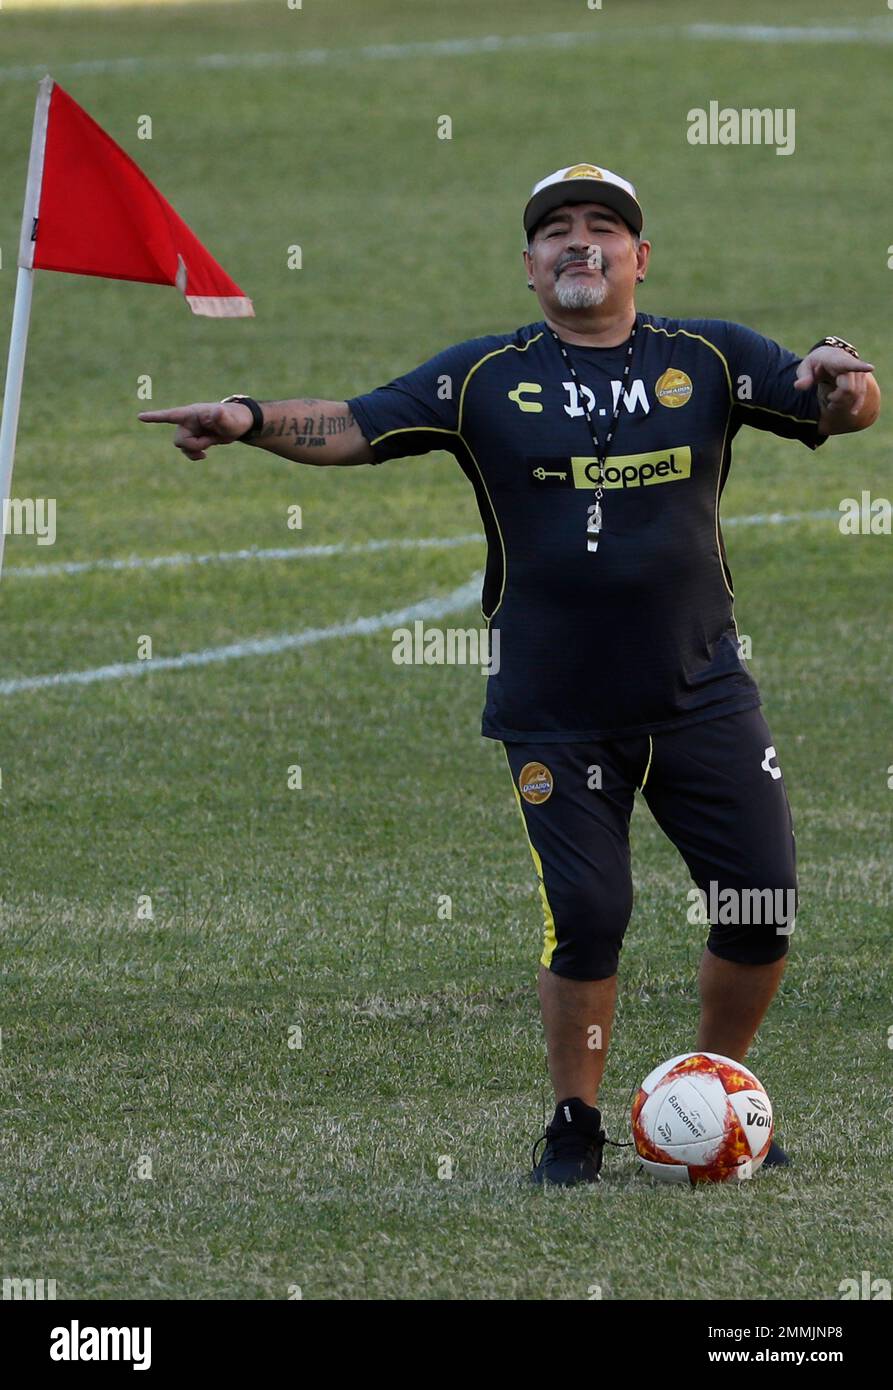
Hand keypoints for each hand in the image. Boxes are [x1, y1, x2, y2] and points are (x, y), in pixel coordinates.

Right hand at [137, 401, 254, 459]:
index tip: (140, 417)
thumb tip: (219, 410)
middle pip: (179, 440)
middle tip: (210, 442)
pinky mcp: (193, 438)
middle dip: (193, 445)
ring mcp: (190, 430)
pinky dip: (194, 455)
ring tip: (209, 447)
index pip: (171, 415)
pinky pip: (187, 451)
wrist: (238, 425)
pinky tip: (204, 456)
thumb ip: (222, 417)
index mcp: (192, 413)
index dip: (155, 417)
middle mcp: (188, 421)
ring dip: (194, 451)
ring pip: (182, 447)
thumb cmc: (234, 419)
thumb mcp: (230, 420)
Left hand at [794, 347, 874, 415]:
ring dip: (843, 402)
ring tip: (832, 400)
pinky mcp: (861, 380)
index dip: (859, 366)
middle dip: (837, 398)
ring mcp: (858, 372)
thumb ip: (803, 377)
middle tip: (828, 398)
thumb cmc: (814, 363)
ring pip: (855, 394)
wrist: (828, 357)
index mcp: (836, 360)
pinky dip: (856, 404)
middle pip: (848, 389)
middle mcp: (851, 364)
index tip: (870, 368)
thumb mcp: (805, 368)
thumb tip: (798, 386)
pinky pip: (862, 394)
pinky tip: (852, 412)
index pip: (848, 364)